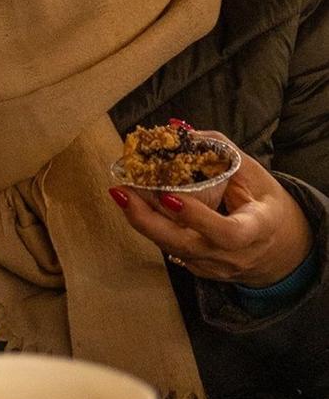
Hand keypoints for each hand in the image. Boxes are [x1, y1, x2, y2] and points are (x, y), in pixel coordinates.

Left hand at [108, 140, 313, 289]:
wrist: (275, 246)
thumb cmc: (263, 202)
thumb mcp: (254, 173)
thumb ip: (219, 150)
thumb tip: (178, 128)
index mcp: (258, 228)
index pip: (228, 233)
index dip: (197, 218)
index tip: (168, 197)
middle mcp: (236, 254)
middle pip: (187, 246)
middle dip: (150, 222)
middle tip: (123, 193)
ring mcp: (217, 267)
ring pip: (174, 249)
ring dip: (143, 222)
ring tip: (121, 194)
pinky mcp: (201, 270)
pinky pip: (172, 250)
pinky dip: (153, 228)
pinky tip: (135, 208)